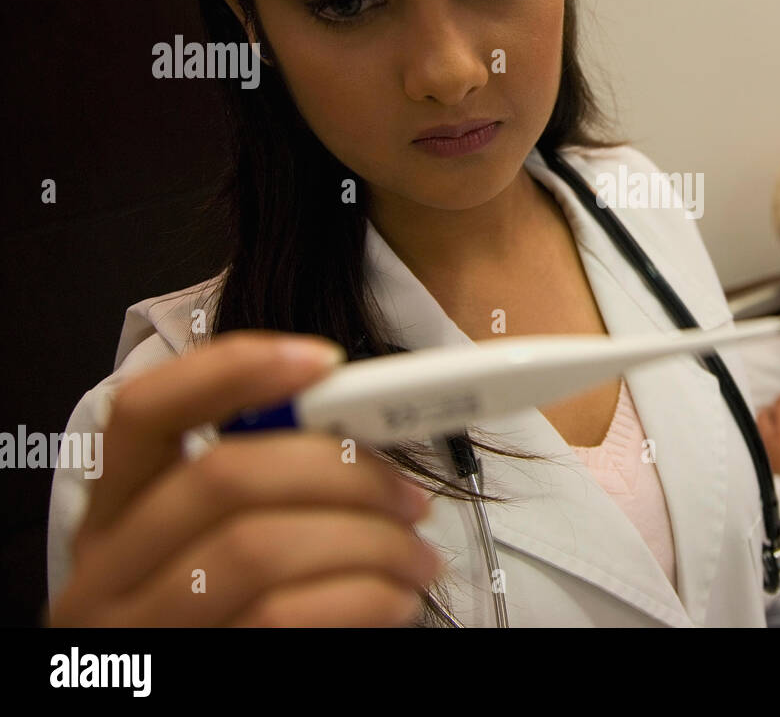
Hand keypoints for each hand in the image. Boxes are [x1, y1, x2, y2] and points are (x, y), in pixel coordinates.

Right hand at [48, 331, 442, 626]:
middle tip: (411, 497)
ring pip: (260, 548)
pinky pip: (284, 617)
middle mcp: (105, 570)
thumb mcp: (213, 544)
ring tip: (418, 558)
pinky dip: (362, 598)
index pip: (144, 410)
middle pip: (224, 475)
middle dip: (341, 473)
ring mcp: (142, 631)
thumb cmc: (231, 617)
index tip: (326, 360)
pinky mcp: (193, 675)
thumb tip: (361, 425)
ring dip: (370, 543)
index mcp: (115, 515)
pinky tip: (394, 601)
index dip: (233, 370)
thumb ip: (263, 483)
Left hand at [756, 390, 779, 511]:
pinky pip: (757, 437)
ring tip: (778, 422)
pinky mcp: (758, 459)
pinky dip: (764, 431)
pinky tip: (772, 439)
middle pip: (765, 411)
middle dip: (776, 405)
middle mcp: (768, 436)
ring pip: (758, 424)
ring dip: (767, 418)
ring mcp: (761, 448)